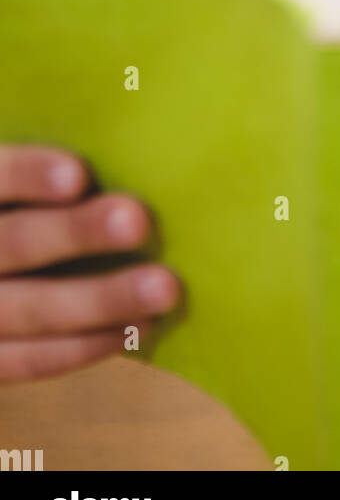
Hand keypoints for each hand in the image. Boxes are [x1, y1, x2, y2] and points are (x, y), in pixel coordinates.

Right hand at [0, 144, 180, 381]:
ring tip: (163, 287)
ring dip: (100, 300)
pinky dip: (82, 348)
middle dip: (75, 234)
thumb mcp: (12, 182)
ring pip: (28, 309)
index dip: (27, 174)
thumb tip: (118, 139)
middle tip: (139, 221)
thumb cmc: (18, 214)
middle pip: (12, 243)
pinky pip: (27, 360)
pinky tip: (138, 330)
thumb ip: (36, 172)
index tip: (79, 174)